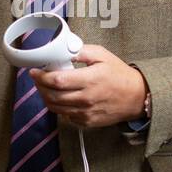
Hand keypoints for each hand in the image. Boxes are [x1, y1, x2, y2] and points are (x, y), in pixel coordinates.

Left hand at [29, 44, 147, 128]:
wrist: (137, 97)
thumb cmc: (120, 75)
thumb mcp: (103, 55)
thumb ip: (81, 51)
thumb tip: (64, 50)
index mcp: (90, 80)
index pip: (57, 80)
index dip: (41, 76)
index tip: (35, 71)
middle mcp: (86, 98)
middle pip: (52, 96)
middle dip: (40, 86)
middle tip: (37, 79)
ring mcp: (86, 112)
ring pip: (56, 108)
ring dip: (46, 97)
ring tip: (45, 88)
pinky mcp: (87, 121)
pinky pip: (66, 116)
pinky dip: (59, 107)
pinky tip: (60, 98)